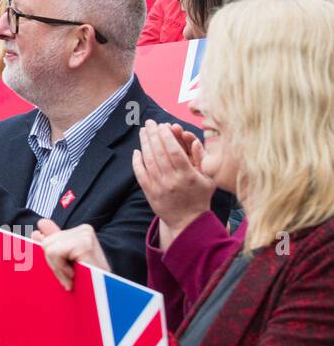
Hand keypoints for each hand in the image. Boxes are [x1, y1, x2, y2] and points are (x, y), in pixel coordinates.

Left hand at [31, 220, 109, 290]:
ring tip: (72, 276)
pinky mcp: (84, 243)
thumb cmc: (87, 281)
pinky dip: (61, 268)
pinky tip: (74, 275)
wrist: (105, 295)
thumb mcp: (66, 262)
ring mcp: (85, 234)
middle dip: (52, 263)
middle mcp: (82, 229)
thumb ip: (53, 246)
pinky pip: (55, 253)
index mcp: (78, 231)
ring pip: (48, 247)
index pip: (44, 225)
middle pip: (45, 241)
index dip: (44, 245)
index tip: (52, 259)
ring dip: (57, 268)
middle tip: (68, 276)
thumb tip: (36, 233)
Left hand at [132, 121, 214, 247]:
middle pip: (159, 153)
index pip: (175, 151)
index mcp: (188, 175)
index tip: (163, 125)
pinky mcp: (149, 192)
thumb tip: (193, 141)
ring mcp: (159, 186)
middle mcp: (172, 180)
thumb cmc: (200, 198)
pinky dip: (137, 161)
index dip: (167, 136)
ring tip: (143, 131)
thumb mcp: (208, 179)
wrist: (187, 222)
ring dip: (144, 143)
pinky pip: (140, 173)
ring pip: (149, 160)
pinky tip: (137, 151)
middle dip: (153, 135)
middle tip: (150, 123)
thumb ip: (200, 159)